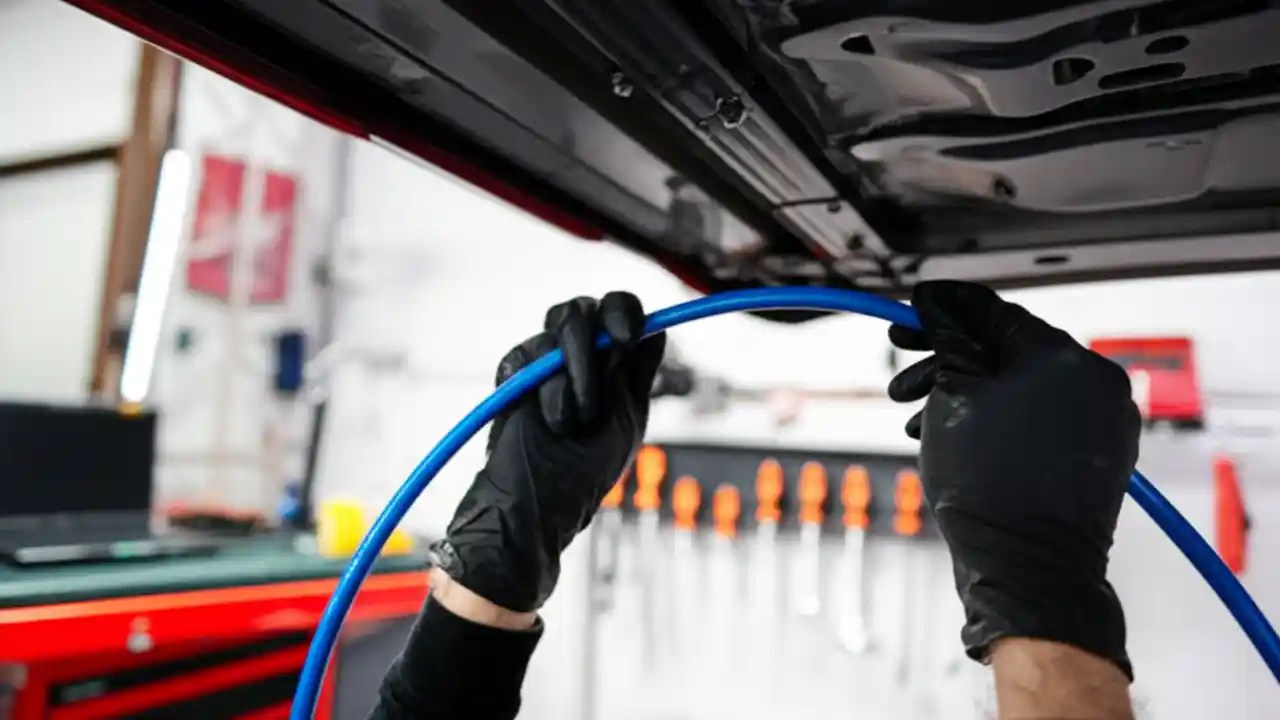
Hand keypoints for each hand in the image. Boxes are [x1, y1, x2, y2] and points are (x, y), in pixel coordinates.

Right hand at [431, 293, 664, 611]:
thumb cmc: (585, 472)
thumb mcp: (626, 420)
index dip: (625, 311)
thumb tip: (654, 329)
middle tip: (591, 385)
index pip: (622, 311)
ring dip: (571, 372)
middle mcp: (582, 356)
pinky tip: (549, 422)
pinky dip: (543, 390)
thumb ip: (635, 373)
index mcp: (617, 365)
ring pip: (558, 324)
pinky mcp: (515, 373)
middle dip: (592, 343)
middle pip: (587, 309)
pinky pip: (526, 354)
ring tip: (570, 420)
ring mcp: (546, 362)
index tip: (626, 336)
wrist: (537, 505)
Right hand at [887, 281, 1139, 678]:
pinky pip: (1042, 417)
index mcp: (1060, 357)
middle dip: (948, 359)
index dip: (944, 308)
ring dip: (968, 393)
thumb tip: (942, 306)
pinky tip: (958, 436)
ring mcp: (1102, 417)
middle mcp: (1093, 379)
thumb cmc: (990, 491)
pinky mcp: (1100, 451)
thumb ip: (951, 341)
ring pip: (1021, 385)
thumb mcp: (953, 398)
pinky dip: (1000, 418)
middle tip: (905, 367)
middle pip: (1006, 348)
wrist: (1028, 568)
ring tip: (919, 419)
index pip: (992, 311)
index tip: (917, 307)